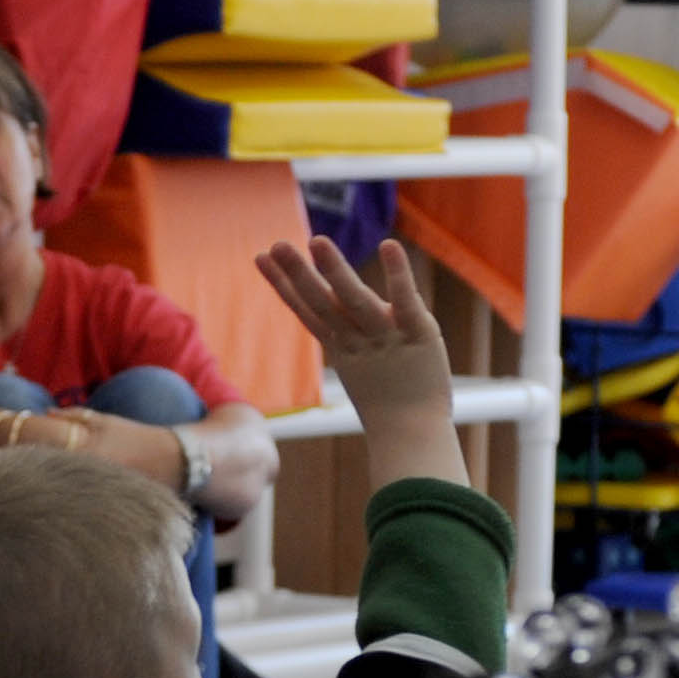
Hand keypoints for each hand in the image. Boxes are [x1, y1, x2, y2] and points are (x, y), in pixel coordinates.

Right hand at [256, 237, 463, 487]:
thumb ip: (348, 334)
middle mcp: (357, 339)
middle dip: (297, 274)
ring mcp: (386, 337)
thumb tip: (333, 308)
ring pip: (355, 301)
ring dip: (334, 271)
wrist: (415, 435)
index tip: (259, 257)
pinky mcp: (419, 334)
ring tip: (316, 241)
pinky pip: (404, 301)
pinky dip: (397, 274)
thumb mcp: (359, 365)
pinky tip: (389, 246)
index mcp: (341, 345)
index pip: (306, 310)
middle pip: (322, 304)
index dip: (282, 284)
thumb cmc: (389, 402)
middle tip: (276, 244)